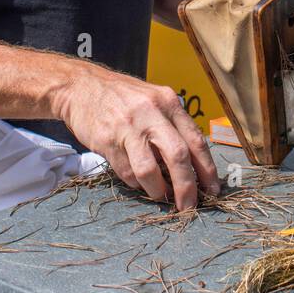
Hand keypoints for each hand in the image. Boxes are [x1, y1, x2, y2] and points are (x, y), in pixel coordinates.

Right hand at [55, 64, 220, 209]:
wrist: (80, 86)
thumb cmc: (122, 97)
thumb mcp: (153, 100)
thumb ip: (172, 125)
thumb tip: (192, 165)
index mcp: (168, 102)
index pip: (195, 140)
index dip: (207, 169)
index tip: (213, 189)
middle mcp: (150, 113)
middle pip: (178, 157)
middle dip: (187, 187)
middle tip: (189, 206)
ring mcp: (127, 127)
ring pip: (150, 170)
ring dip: (158, 190)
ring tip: (160, 195)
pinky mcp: (106, 141)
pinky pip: (127, 172)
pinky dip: (136, 183)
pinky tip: (138, 181)